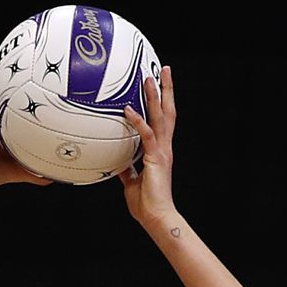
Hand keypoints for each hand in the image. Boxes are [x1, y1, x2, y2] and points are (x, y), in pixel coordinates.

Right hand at [0, 60, 51, 195]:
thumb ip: (36, 174)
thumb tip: (58, 177)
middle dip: (22, 86)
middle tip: (37, 71)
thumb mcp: (19, 172)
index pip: (24, 116)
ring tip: (14, 58)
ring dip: (3, 75)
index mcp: (9, 133)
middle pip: (13, 100)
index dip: (35, 106)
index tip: (51, 95)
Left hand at [119, 67, 176, 225]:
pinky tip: (127, 110)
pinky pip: (146, 135)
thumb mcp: (132, 183)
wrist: (157, 217)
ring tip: (150, 77)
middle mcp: (165, 147)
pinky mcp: (156, 158)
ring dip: (156, 96)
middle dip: (166, 89)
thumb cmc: (146, 205)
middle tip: (162, 69)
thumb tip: (118, 162)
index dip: (162, 102)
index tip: (159, 85)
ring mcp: (162, 151)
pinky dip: (137, 121)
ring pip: (161, 117)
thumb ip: (127, 169)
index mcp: (161, 152)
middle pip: (168, 111)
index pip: (163, 121)